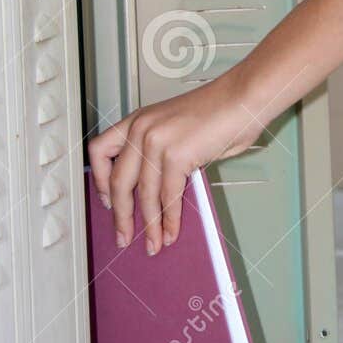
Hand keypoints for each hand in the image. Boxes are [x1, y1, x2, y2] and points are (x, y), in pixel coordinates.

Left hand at [87, 75, 263, 253]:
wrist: (243, 98)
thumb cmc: (219, 110)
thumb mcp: (175, 127)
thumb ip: (160, 153)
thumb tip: (160, 189)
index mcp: (137, 120)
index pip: (99, 151)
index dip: (99, 181)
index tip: (107, 200)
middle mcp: (141, 129)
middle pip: (117, 182)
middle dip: (120, 215)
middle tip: (123, 235)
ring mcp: (156, 142)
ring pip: (144, 195)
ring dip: (149, 226)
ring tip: (153, 244)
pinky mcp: (176, 156)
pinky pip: (169, 198)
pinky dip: (170, 220)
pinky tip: (171, 231)